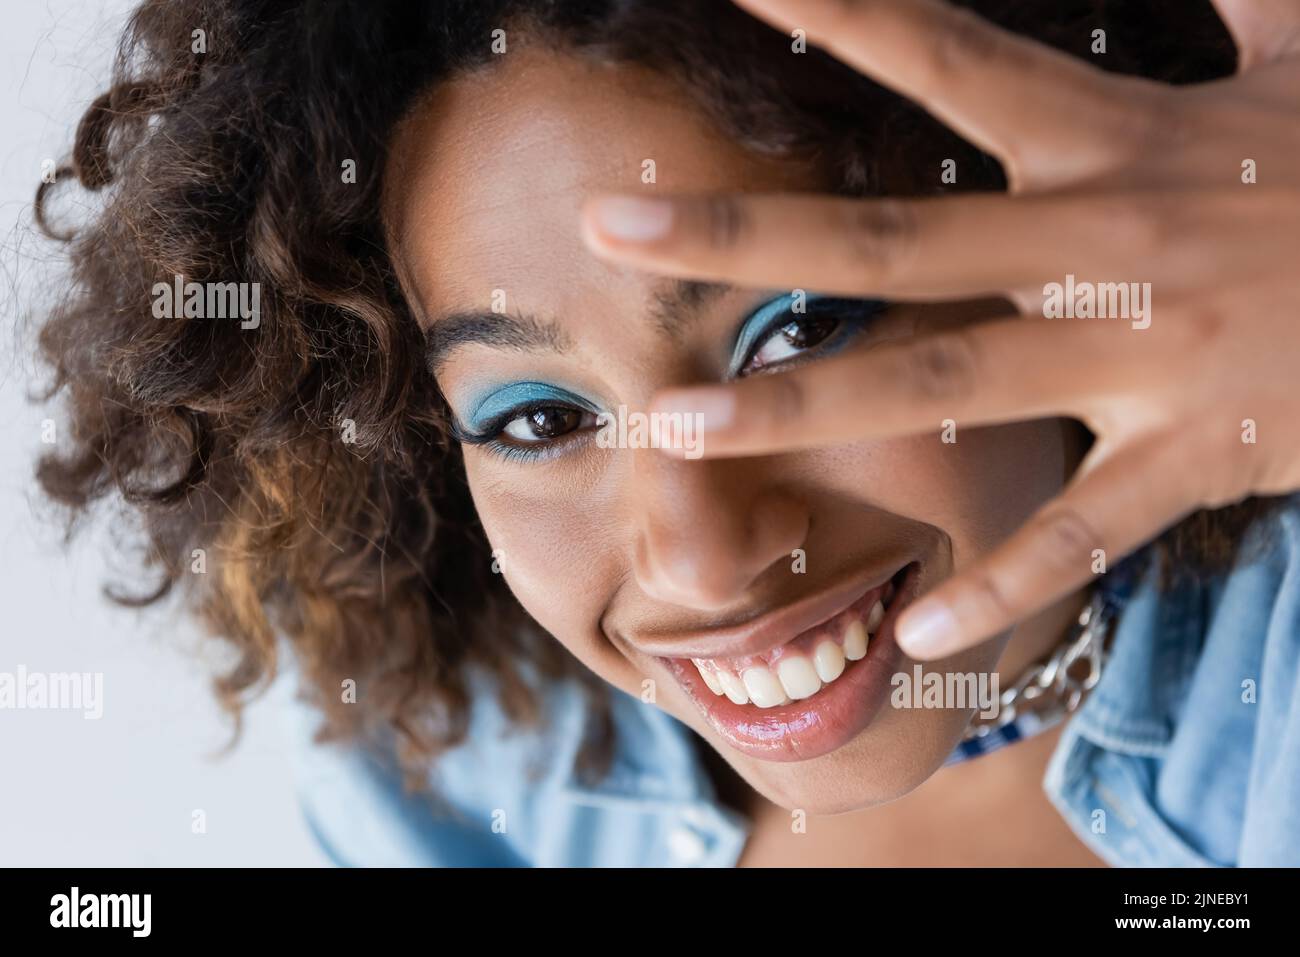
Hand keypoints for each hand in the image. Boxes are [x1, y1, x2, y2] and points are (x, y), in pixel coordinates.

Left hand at [579, 0, 1299, 659]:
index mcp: (1115, 140)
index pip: (950, 56)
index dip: (840, 10)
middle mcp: (1103, 248)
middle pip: (891, 241)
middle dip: (746, 236)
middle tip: (607, 223)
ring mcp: (1142, 360)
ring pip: (943, 389)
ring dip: (801, 414)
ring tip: (674, 431)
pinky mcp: (1197, 456)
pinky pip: (1084, 534)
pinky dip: (1006, 586)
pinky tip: (916, 629)